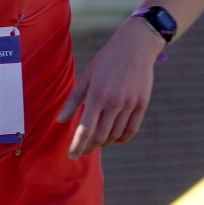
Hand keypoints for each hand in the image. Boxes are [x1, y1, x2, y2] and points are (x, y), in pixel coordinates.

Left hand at [56, 17, 159, 158]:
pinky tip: (113, 139)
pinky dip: (121, 138)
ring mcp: (131, 104)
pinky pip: (132, 129)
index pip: (86, 129)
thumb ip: (73, 101)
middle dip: (89, 148)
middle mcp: (115, 103)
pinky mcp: (142, 104)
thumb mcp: (86, 78)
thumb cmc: (105, 62)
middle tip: (81, 152)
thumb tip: (61, 121)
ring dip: (104, 143)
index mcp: (97, 96)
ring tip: (95, 144)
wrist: (135, 48)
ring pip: (116, 134)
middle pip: (101, 136)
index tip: (72, 156)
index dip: (78, 145)